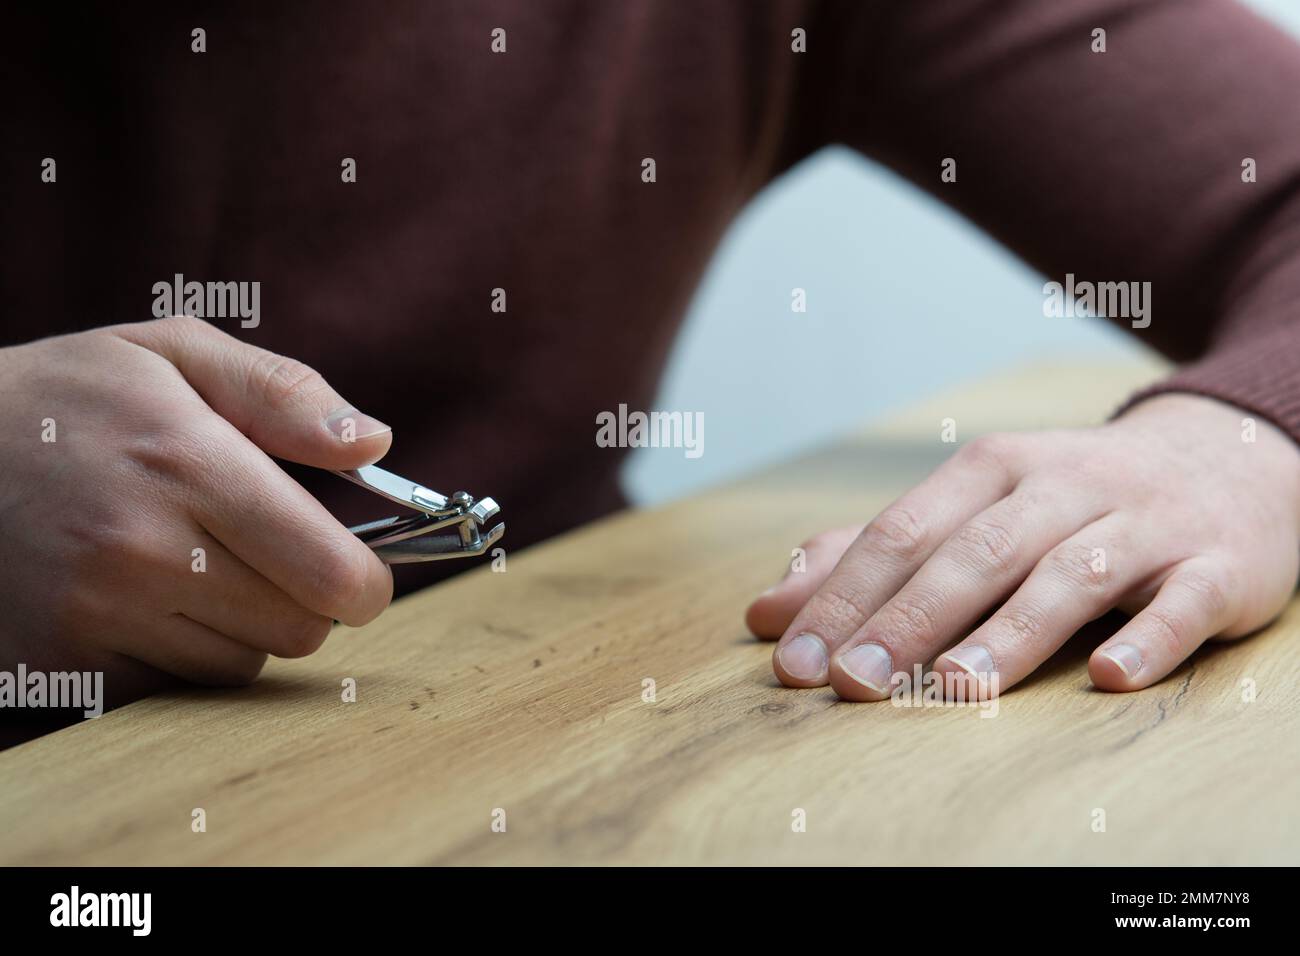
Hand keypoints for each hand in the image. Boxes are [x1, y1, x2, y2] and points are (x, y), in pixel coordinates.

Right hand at [0, 316, 393, 703]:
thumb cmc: (68, 396)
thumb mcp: (173, 353)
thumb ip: (285, 394)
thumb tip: (376, 443)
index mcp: (188, 466)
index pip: (333, 575)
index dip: (365, 579)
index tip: (356, 567)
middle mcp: (141, 553)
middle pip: (300, 631)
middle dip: (301, 598)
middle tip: (259, 554)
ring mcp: (92, 618)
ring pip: (240, 667)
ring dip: (238, 629)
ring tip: (186, 567)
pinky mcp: (58, 666)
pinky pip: (172, 693)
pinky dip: (176, 657)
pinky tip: (140, 602)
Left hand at [746, 393, 1299, 698]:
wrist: (1226, 458)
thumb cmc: (1065, 499)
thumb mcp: (970, 507)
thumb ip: (871, 556)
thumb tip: (767, 610)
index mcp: (990, 471)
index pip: (903, 533)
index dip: (844, 596)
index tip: (794, 659)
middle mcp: (1060, 487)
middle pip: (974, 554)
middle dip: (908, 619)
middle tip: (853, 682)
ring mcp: (1141, 524)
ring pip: (1069, 576)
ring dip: (1012, 632)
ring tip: (958, 687)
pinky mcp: (1214, 565)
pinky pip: (1181, 602)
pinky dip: (1150, 637)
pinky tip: (1110, 677)